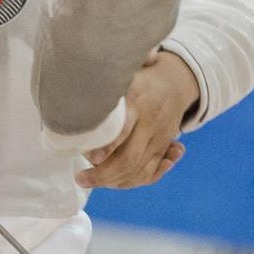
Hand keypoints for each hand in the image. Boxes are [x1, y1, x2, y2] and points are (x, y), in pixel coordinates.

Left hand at [76, 51, 199, 189]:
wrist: (176, 80)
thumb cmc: (140, 76)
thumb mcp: (125, 72)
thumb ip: (106, 80)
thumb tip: (77, 78)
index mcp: (137, 101)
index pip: (123, 128)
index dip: (108, 146)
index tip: (91, 157)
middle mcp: (150, 123)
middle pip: (129, 158)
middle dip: (103, 175)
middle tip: (81, 178)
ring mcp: (159, 138)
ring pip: (138, 170)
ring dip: (114, 181)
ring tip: (90, 181)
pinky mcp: (163, 148)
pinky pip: (151, 172)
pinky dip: (134, 181)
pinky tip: (117, 181)